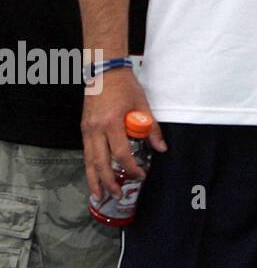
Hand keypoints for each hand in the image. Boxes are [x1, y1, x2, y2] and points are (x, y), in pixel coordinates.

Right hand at [81, 68, 165, 201]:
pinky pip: (86, 153)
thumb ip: (150, 128)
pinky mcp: (83, 129)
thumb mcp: (142, 105)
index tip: (140, 175)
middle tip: (118, 195)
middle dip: (109, 181)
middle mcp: (96, 129)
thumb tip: (161, 148)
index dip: (130, 167)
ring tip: (100, 195)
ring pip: (89, 161)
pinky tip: (94, 177)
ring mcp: (87, 130)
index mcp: (112, 123)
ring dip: (94, 180)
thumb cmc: (125, 86)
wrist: (105, 71)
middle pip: (100, 162)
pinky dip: (90, 167)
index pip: (121, 153)